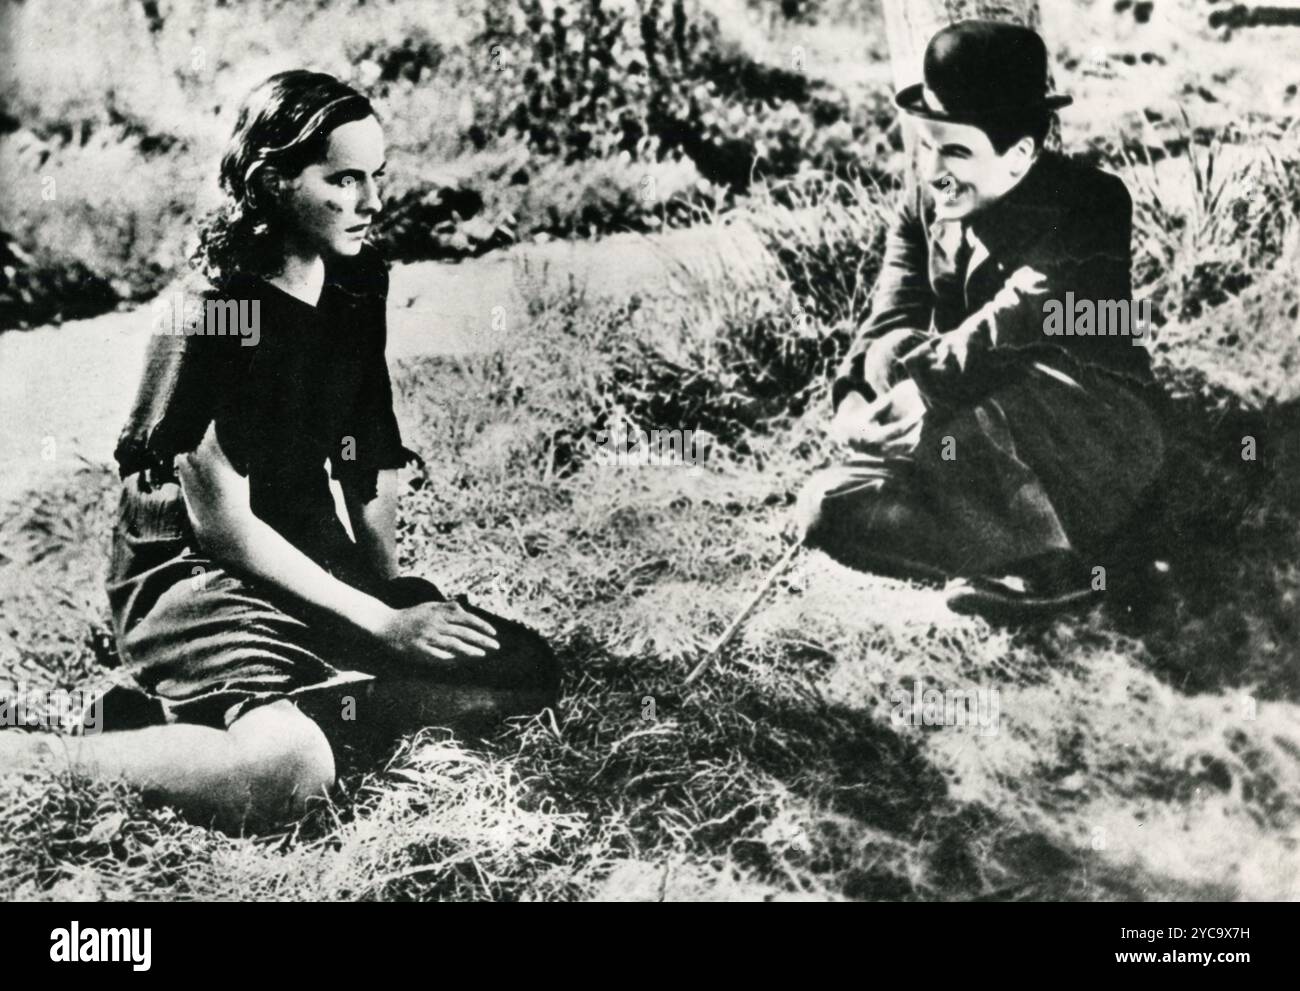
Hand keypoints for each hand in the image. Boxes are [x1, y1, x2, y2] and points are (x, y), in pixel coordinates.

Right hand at [371, 601, 500, 667]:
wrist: (385, 625)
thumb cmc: (410, 616)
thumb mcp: (429, 606)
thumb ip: (447, 607)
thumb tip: (464, 608)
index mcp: (439, 613)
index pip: (466, 618)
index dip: (482, 625)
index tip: (494, 633)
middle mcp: (435, 623)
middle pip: (463, 632)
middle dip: (482, 639)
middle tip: (496, 646)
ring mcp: (427, 637)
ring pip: (453, 644)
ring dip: (470, 650)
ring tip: (482, 655)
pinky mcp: (418, 649)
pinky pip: (437, 655)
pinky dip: (449, 659)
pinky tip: (460, 662)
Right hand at [828, 381, 923, 451]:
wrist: (847, 440)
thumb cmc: (857, 422)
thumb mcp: (866, 412)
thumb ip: (881, 404)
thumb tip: (897, 393)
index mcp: (874, 437)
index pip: (899, 429)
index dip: (912, 420)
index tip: (921, 410)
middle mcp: (880, 449)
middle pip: (907, 439)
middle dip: (917, 427)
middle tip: (922, 416)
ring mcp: (884, 455)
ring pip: (907, 447)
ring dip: (916, 434)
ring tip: (919, 423)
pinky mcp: (887, 457)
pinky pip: (904, 451)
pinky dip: (912, 442)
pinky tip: (915, 433)